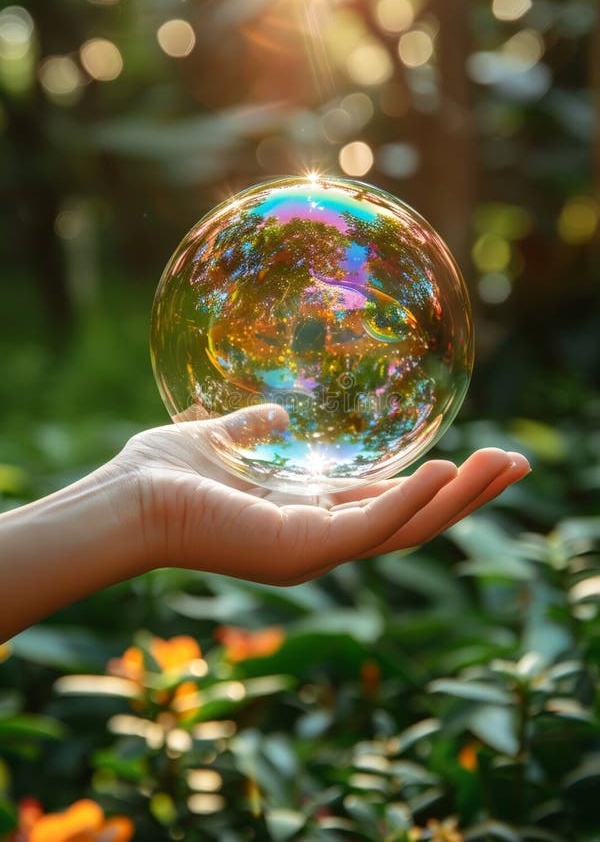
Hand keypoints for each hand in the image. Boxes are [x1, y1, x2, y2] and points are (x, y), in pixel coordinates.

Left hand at [112, 404, 530, 585]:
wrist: (127, 501)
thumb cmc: (163, 475)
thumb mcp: (220, 441)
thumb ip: (250, 431)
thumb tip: (272, 414)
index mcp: (305, 514)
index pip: (385, 503)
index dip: (433, 486)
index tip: (475, 460)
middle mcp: (318, 539)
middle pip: (412, 522)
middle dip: (468, 497)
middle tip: (516, 467)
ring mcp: (314, 550)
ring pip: (407, 530)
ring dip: (460, 500)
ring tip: (506, 465)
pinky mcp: (303, 549)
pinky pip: (372, 526)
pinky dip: (414, 502)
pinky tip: (451, 472)